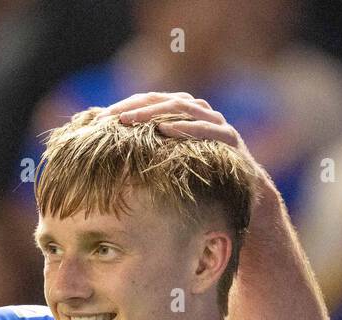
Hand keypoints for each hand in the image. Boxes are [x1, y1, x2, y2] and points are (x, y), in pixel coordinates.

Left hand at [98, 91, 277, 216]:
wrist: (244, 197)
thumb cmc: (200, 182)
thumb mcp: (169, 165)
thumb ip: (148, 152)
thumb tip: (108, 151)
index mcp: (183, 115)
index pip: (149, 101)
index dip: (124, 106)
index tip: (98, 118)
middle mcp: (199, 112)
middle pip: (162, 100)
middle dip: (134, 107)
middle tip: (109, 117)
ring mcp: (216, 123)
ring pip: (182, 108)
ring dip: (153, 113)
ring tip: (129, 120)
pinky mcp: (229, 138)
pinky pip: (206, 128)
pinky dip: (185, 127)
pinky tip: (165, 129)